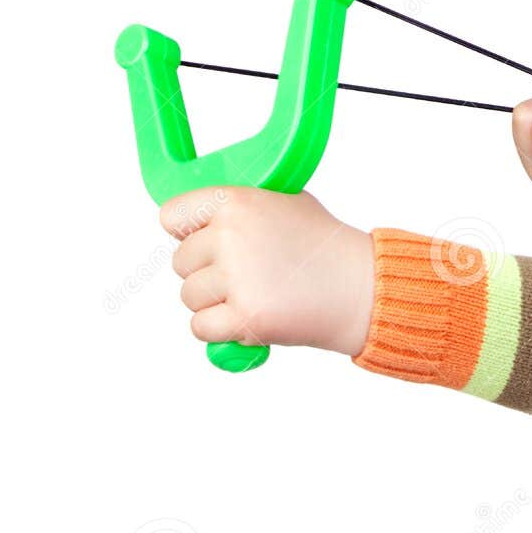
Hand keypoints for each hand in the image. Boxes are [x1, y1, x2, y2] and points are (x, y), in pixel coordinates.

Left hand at [159, 187, 373, 358]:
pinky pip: (201, 328)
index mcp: (237, 202)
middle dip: (207, 272)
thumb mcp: (284, 203)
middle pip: (180, 262)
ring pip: (189, 297)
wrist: (360, 287)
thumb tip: (192, 223)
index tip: (204, 242)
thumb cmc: (324, 246)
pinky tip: (250, 317)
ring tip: (255, 294)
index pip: (171, 215)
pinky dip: (220, 330)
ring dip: (214, 303)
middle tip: (246, 275)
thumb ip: (238, 208)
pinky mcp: (245, 317)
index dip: (186, 232)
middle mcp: (231, 236)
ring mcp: (237, 278)